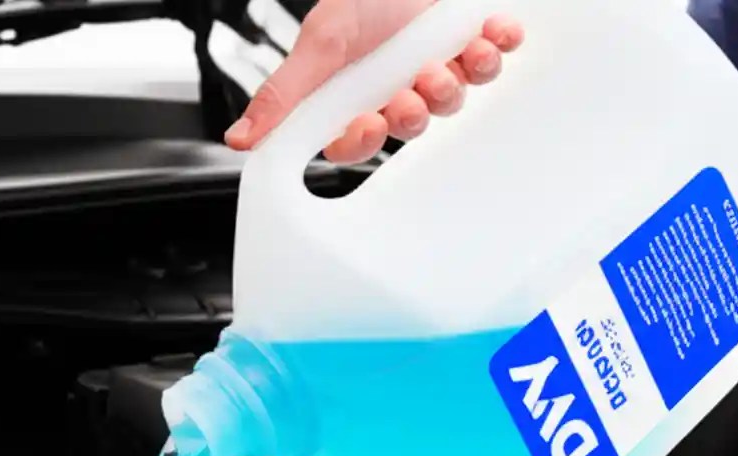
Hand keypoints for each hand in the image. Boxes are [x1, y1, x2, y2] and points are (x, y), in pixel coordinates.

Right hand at [223, 0, 522, 163]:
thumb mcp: (319, 40)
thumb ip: (284, 93)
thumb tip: (240, 139)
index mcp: (359, 94)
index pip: (357, 141)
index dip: (364, 140)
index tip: (369, 122)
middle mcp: (399, 87)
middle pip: (412, 123)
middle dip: (417, 108)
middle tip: (417, 86)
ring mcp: (439, 67)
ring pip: (453, 98)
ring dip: (456, 81)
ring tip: (456, 56)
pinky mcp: (473, 45)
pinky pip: (494, 59)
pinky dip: (498, 46)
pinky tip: (493, 33)